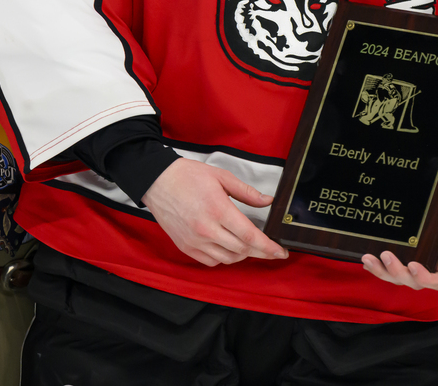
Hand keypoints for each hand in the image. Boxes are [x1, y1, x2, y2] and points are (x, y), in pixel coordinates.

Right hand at [141, 158, 287, 266]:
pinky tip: (228, 248)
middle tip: (272, 250)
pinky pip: (211, 261)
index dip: (268, 247)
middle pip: (242, 250)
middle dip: (261, 252)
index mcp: (218, 209)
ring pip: (228, 259)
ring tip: (250, 246)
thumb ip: (246, 192)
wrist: (157, 182)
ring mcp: (195, 241)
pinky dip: (224, 258)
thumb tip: (267, 201)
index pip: (249, 236)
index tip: (281, 252)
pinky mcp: (186, 247)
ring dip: (243, 255)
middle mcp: (206, 229)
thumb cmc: (188, 176)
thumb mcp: (222, 177)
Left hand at [362, 192, 437, 289]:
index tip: (412, 265)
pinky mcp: (400, 257)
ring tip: (368, 258)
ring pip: (396, 278)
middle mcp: (428, 265)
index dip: (425, 279)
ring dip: (382, 272)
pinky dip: (376, 267)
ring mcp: (412, 263)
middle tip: (386, 255)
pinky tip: (366, 259)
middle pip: (412, 282)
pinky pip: (387, 269)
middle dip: (397, 273)